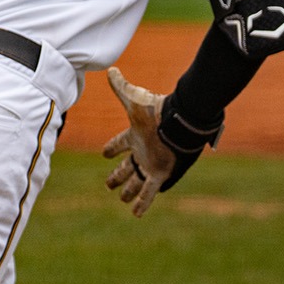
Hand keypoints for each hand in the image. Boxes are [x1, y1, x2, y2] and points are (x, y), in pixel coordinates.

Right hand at [100, 68, 179, 217]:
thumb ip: (121, 86)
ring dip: (129, 190)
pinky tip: (136, 214)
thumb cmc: (155, 111)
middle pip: (128, 167)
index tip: (104, 152)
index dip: (111, 147)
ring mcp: (151, 165)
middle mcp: (143, 152)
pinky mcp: (160, 175)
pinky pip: (148, 192)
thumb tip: (111, 69)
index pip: (119, 143)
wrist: (180, 124)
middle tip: (109, 184)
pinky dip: (142, 203)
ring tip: (122, 198)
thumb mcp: (133, 99)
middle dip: (118, 175)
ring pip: (136, 181)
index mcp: (135, 135)